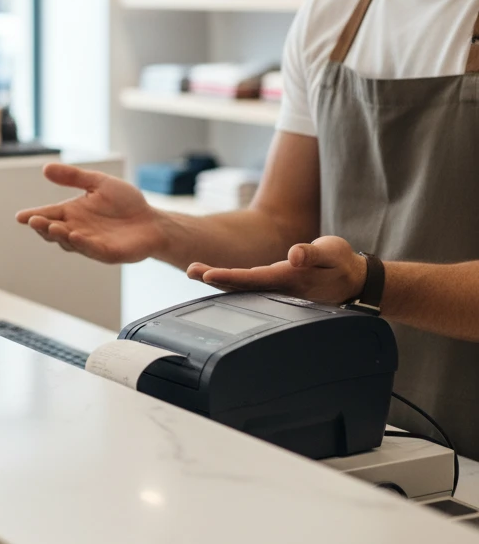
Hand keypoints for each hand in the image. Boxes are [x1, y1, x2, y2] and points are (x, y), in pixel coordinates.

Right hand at [15, 164, 168, 263]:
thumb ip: (73, 177)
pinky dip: (81, 243)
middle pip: (53, 231)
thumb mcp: (98, 182)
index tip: (20, 217)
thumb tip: (46, 168)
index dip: (34, 216)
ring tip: (52, 226)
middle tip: (34, 221)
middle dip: (42, 227)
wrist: (152, 221)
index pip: (49, 214)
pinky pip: (90, 249)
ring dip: (59, 235)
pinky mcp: (106, 253)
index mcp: (73, 212)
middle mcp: (77, 229)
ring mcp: (90, 243)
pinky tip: (75, 235)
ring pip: (68, 242)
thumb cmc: (126, 203)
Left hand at [186, 236, 366, 305]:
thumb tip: (294, 255)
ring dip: (217, 280)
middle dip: (214, 279)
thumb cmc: (341, 264)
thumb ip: (313, 253)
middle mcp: (278, 289)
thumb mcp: (332, 252)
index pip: (252, 280)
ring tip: (194, 271)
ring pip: (241, 287)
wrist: (353, 281)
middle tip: (190, 270)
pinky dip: (229, 281)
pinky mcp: (276, 287)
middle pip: (240, 286)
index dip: (228, 277)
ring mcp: (276, 290)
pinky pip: (248, 286)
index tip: (207, 273)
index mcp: (288, 280)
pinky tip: (215, 277)